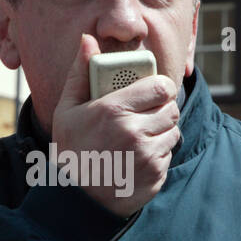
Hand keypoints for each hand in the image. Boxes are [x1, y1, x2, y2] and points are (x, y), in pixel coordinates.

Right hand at [51, 34, 179, 216]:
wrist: (77, 200)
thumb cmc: (71, 150)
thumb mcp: (67, 110)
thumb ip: (80, 73)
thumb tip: (88, 40)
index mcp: (113, 110)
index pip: (161, 87)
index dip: (161, 88)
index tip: (153, 92)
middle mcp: (133, 132)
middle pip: (171, 109)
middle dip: (162, 110)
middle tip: (146, 115)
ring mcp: (147, 155)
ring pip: (173, 132)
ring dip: (162, 132)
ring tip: (140, 138)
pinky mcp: (155, 175)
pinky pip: (168, 155)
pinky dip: (158, 155)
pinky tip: (137, 158)